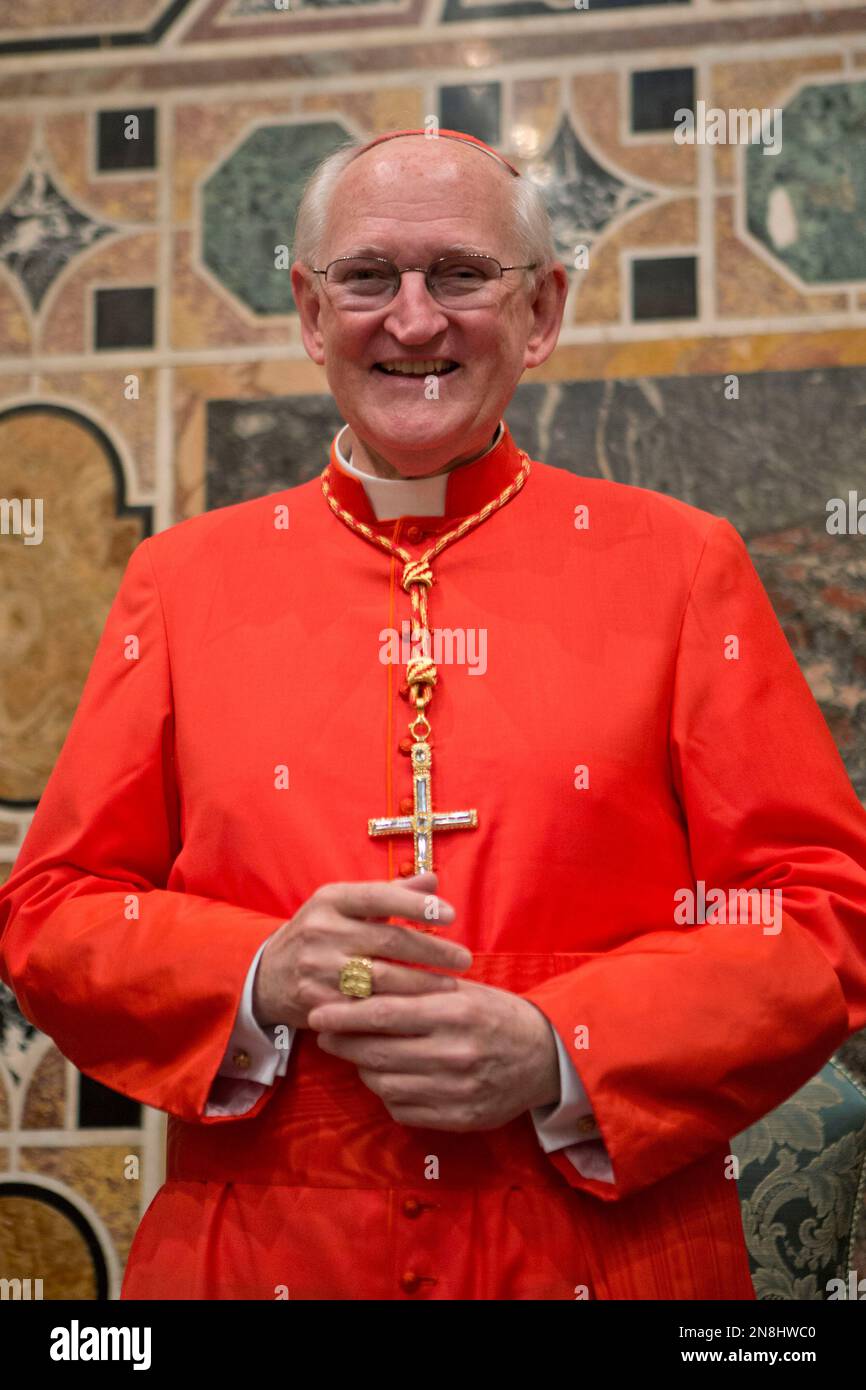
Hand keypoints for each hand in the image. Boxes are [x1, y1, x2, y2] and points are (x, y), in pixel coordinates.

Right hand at [252, 871, 471, 1028]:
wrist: (267, 975)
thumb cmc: (320, 933)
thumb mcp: (347, 905)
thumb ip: (392, 894)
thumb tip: (433, 881)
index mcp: (331, 900)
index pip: (380, 896)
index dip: (417, 905)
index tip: (451, 916)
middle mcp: (323, 930)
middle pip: (388, 941)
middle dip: (432, 952)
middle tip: (463, 959)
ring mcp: (319, 968)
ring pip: (381, 979)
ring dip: (421, 985)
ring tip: (451, 987)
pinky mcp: (319, 1003)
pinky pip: (365, 1009)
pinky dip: (396, 1011)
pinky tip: (421, 1012)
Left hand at [308, 979, 560, 1130]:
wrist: (546, 1058)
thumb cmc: (496, 1014)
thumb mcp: (462, 989)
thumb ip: (415, 986)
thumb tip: (360, 977)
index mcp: (456, 1012)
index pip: (385, 1014)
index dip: (344, 1014)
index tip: (316, 1012)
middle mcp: (456, 1053)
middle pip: (378, 1053)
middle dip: (342, 1042)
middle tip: (323, 1032)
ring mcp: (457, 1091)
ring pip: (385, 1084)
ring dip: (362, 1068)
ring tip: (356, 1052)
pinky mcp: (459, 1119)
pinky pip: (403, 1109)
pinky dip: (387, 1093)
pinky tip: (388, 1076)